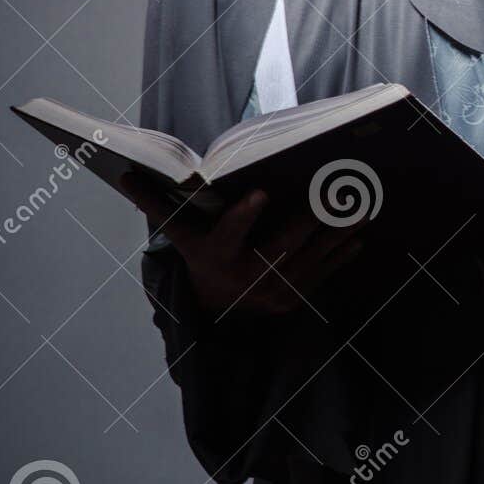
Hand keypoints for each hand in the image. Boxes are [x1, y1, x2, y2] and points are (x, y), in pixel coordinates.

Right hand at [122, 171, 363, 320]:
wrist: (217, 309)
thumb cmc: (200, 256)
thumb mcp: (179, 235)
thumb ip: (156, 203)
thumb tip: (122, 173)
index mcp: (216, 256)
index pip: (228, 235)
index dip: (243, 217)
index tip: (260, 193)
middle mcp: (245, 277)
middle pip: (280, 247)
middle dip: (309, 222)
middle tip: (334, 193)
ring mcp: (272, 292)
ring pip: (309, 259)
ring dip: (336, 234)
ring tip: (360, 207)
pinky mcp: (295, 298)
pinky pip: (322, 275)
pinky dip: (341, 255)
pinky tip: (360, 235)